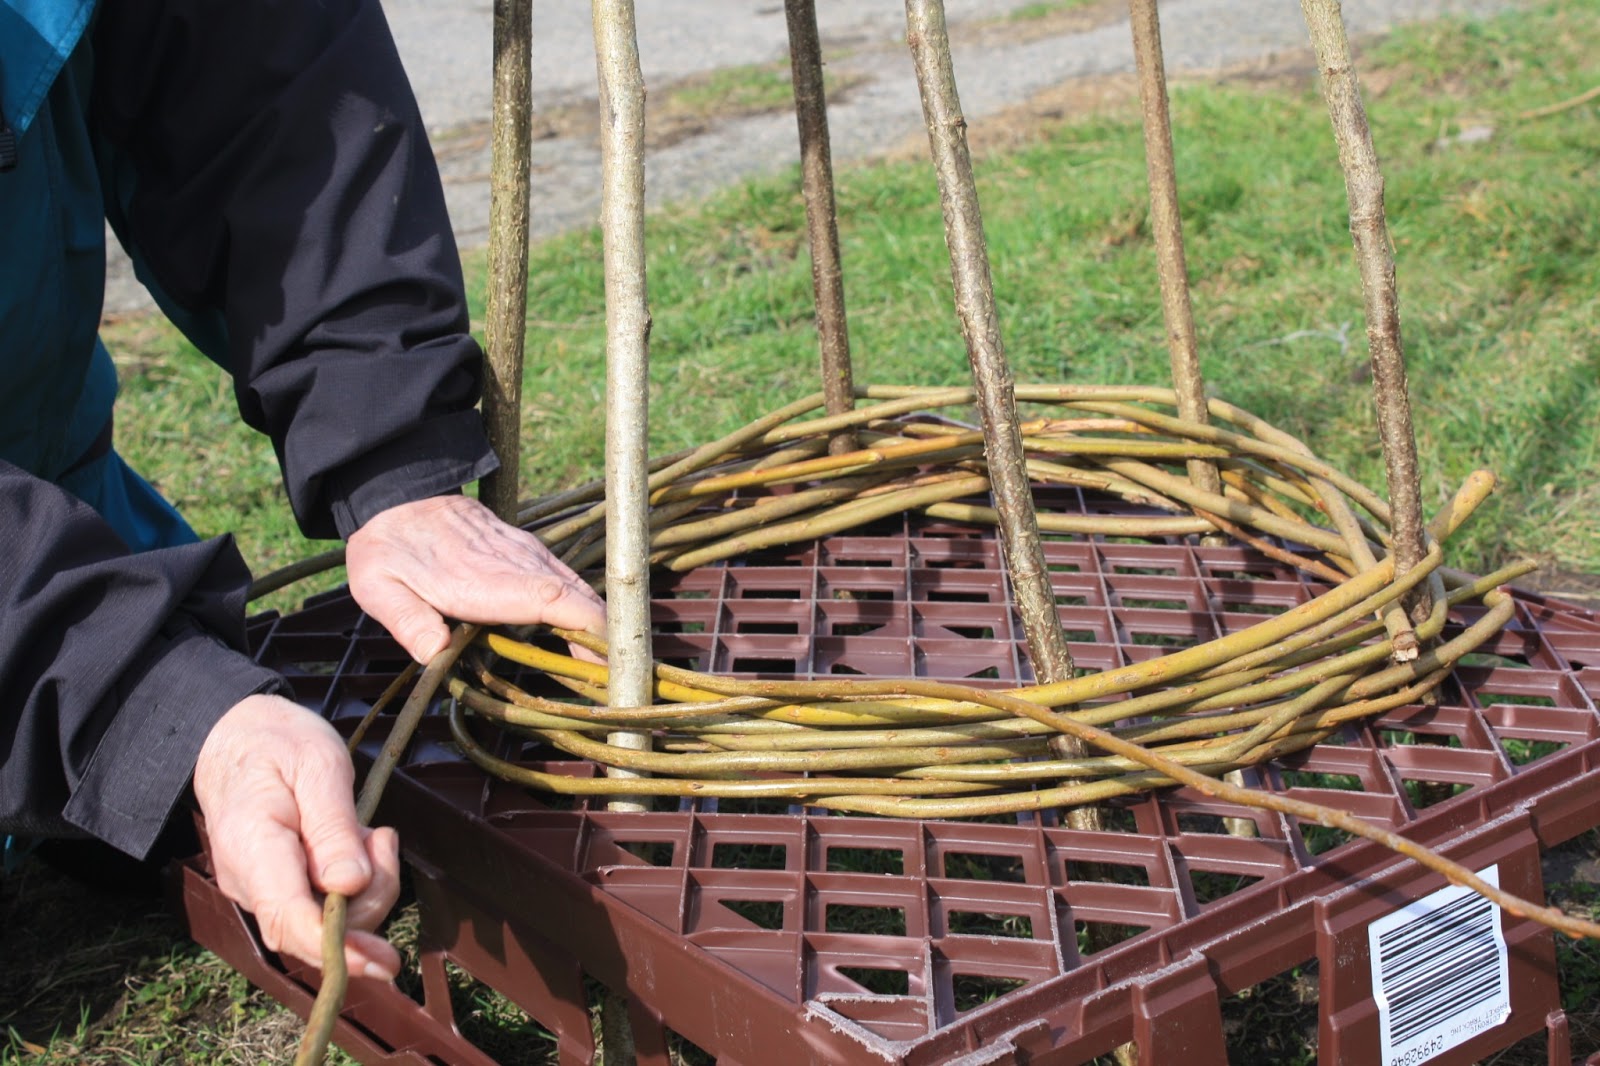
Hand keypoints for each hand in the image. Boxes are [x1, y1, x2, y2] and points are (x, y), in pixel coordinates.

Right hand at [194, 694, 401, 978]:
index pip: (288, 917)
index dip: (336, 946)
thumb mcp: (317, 766)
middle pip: (313, 930)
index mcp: (252, 845)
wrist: (237, 737)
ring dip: (366, 887)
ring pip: (324, 921)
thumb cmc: (278, 744)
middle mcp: (248, 880)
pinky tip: (358, 842)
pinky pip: (322, 906)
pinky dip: (354, 884)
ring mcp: (260, 889)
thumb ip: (333, 827)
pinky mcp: (277, 889)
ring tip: (369, 831)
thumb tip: (349, 886)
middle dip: (368, 903)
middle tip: (381, 837)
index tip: (380, 961)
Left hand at [345, 494, 606, 662]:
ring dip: (602, 627)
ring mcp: (529, 556)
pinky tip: (592, 639)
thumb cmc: (389, 549)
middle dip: (607, 640)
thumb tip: (433, 652)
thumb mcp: (378, 587)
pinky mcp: (531, 554)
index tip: (608, 661)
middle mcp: (517, 564)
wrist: (400, 497)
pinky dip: (588, 611)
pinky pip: (570, 582)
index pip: (550, 598)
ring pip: (581, 590)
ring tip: (614, 671)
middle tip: (622, 685)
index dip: (586, 627)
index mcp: (484, 578)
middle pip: (580, 599)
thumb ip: (408, 620)